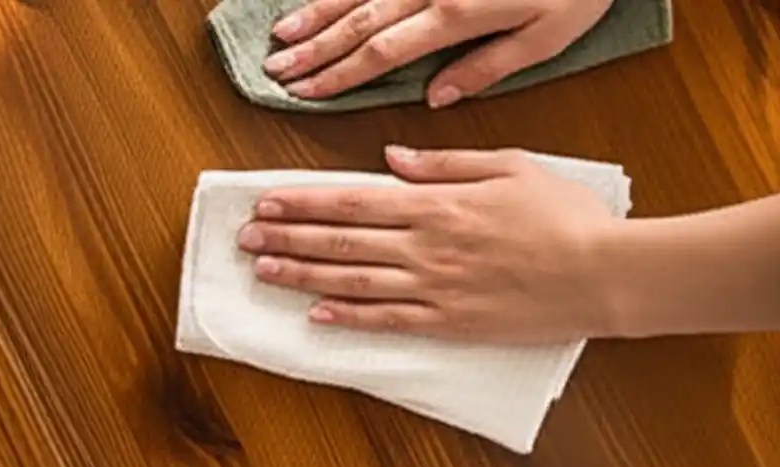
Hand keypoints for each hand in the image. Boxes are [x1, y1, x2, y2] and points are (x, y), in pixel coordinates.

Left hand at [238, 147, 622, 343]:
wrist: (604, 274)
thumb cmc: (564, 217)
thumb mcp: (510, 168)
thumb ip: (445, 163)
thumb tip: (391, 160)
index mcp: (437, 204)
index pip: (352, 200)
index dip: (303, 202)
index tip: (266, 202)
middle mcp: (425, 246)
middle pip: (341, 240)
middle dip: (288, 237)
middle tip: (245, 239)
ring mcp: (434, 288)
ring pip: (353, 281)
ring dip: (304, 275)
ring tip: (264, 272)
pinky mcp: (449, 323)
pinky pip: (388, 321)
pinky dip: (349, 318)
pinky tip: (316, 316)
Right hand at [265, 0, 613, 105]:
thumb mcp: (547, 36)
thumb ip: (487, 67)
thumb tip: (435, 97)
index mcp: (457, 14)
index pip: (382, 52)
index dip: (340, 75)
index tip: (306, 93)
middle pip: (359, 21)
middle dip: (314, 49)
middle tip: (276, 73)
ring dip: (318, 12)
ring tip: (282, 36)